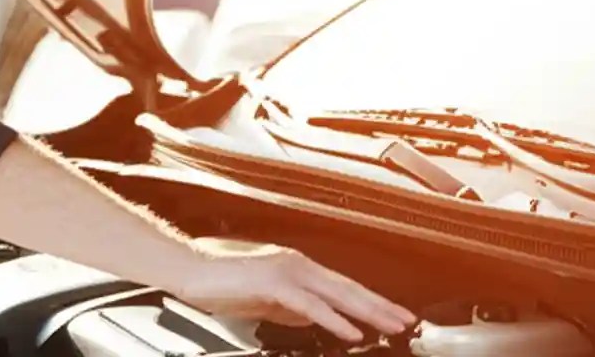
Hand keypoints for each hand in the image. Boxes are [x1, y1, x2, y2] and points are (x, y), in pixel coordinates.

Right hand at [174, 240, 415, 342]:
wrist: (189, 271)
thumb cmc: (220, 283)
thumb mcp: (264, 300)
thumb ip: (290, 309)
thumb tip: (314, 319)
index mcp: (295, 267)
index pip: (341, 286)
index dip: (369, 300)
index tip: (392, 313)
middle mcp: (296, 264)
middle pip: (347, 287)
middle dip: (380, 305)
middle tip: (406, 319)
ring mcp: (285, 270)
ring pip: (336, 293)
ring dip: (367, 310)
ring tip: (390, 325)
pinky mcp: (273, 283)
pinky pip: (311, 304)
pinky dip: (334, 318)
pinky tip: (351, 331)